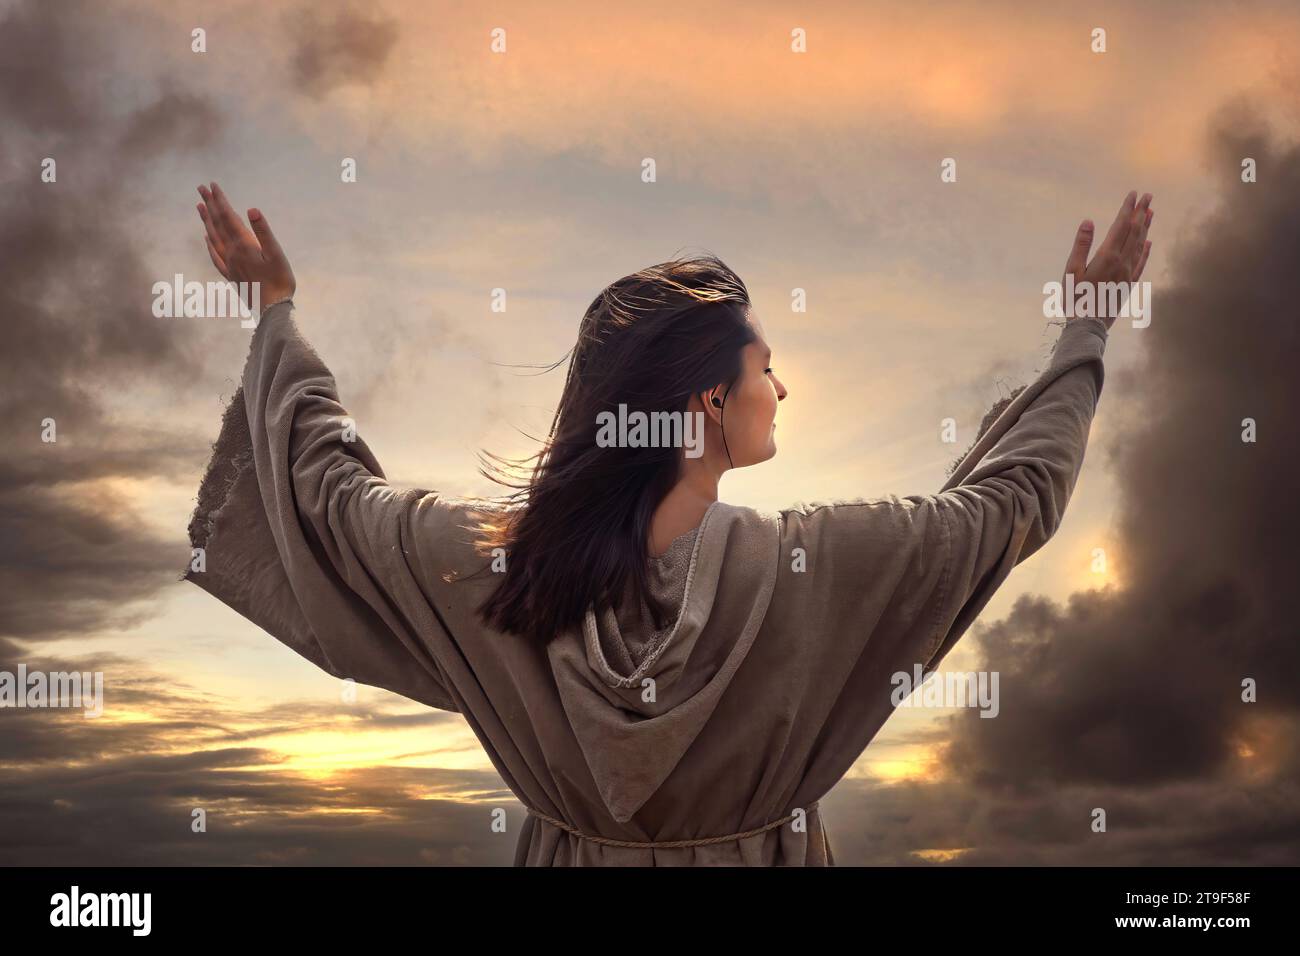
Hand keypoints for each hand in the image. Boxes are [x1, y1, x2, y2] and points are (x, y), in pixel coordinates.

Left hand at [196, 181, 295, 308]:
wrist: (273, 309)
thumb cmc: (280, 281)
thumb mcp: (276, 254)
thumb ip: (263, 231)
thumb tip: (251, 209)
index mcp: (243, 245)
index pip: (227, 217)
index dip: (219, 199)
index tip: (212, 184)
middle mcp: (232, 253)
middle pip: (217, 224)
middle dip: (209, 204)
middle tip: (201, 188)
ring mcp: (230, 264)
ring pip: (213, 238)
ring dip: (206, 220)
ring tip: (200, 206)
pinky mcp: (231, 276)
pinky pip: (215, 256)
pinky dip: (209, 244)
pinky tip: (206, 238)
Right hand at [1062, 190, 1153, 328]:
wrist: (1088, 326)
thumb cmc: (1074, 299)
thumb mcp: (1071, 271)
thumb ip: (1081, 245)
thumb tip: (1089, 222)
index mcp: (1107, 256)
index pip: (1120, 226)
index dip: (1127, 209)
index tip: (1134, 194)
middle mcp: (1122, 262)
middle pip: (1134, 232)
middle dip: (1141, 212)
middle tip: (1148, 196)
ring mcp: (1128, 274)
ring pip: (1139, 245)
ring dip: (1145, 227)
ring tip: (1151, 212)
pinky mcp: (1129, 285)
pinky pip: (1141, 263)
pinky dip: (1145, 250)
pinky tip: (1148, 242)